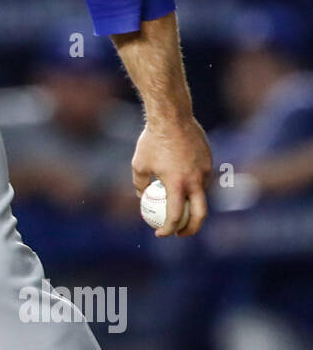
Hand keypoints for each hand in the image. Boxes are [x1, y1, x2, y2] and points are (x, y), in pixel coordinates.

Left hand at [131, 117, 211, 237]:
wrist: (173, 115)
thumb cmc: (152, 140)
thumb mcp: (139, 165)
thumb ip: (141, 184)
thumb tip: (142, 196)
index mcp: (178, 184)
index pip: (175, 217)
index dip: (168, 230)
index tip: (160, 234)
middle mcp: (195, 180)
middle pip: (199, 214)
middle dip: (191, 229)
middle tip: (180, 233)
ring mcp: (205, 170)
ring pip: (202, 195)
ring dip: (192, 205)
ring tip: (178, 206)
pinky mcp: (209, 160)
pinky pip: (203, 179)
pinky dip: (194, 186)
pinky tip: (182, 181)